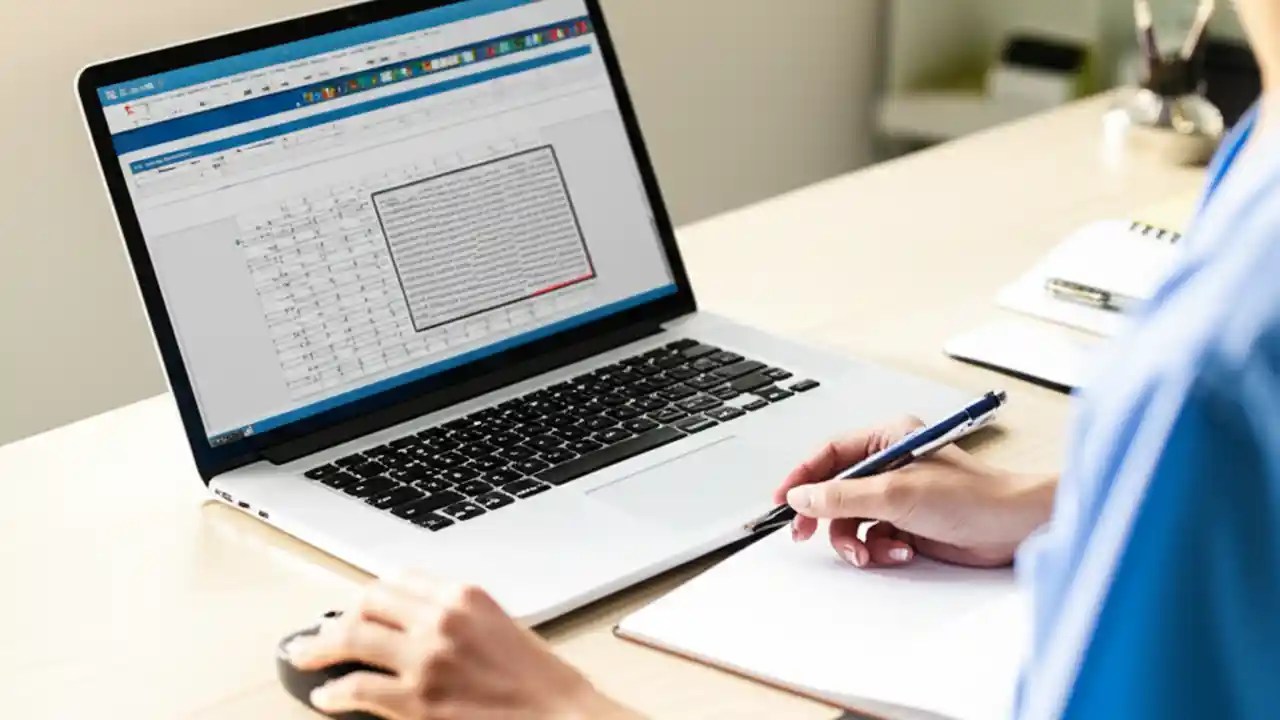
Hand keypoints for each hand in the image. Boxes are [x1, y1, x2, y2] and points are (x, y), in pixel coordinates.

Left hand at [288, 572, 639, 719]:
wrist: (562, 715)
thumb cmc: (540, 681)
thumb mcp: (500, 627)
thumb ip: (458, 617)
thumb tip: (413, 623)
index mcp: (464, 595)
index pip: (398, 579)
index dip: (370, 594)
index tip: (358, 606)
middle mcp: (441, 618)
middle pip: (368, 603)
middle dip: (339, 617)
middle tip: (320, 631)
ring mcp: (426, 658)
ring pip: (351, 639)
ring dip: (319, 647)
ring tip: (302, 655)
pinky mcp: (417, 700)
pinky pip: (357, 688)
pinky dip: (333, 693)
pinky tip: (325, 697)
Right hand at [775, 416, 1055, 568]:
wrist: (1013, 527)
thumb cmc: (972, 496)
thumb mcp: (894, 494)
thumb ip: (841, 497)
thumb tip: (802, 497)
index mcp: (886, 439)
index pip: (829, 454)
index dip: (802, 477)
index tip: (782, 500)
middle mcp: (889, 464)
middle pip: (835, 490)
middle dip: (825, 517)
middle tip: (804, 533)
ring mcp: (898, 495)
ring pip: (851, 520)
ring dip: (857, 541)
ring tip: (872, 552)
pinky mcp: (907, 522)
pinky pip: (873, 537)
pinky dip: (881, 549)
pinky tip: (903, 550)